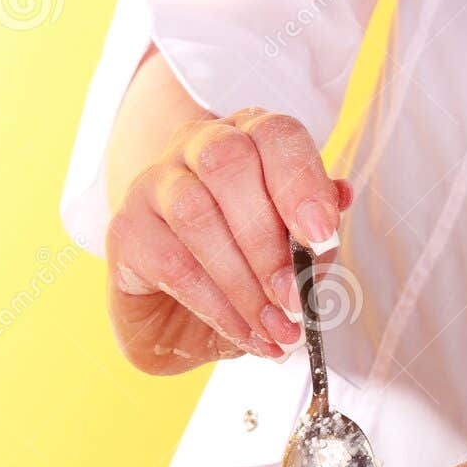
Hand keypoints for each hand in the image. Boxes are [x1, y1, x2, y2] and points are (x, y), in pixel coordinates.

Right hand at [105, 107, 350, 374]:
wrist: (177, 324)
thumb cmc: (239, 275)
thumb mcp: (289, 260)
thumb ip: (313, 233)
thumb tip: (340, 197)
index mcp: (247, 139)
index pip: (274, 135)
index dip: (301, 181)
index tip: (322, 234)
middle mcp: (195, 148)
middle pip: (228, 163)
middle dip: (268, 239)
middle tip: (294, 298)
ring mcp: (152, 185)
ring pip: (195, 213)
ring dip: (243, 280)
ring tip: (274, 326)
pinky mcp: (126, 231)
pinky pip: (171, 262)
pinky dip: (216, 305)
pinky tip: (244, 331)